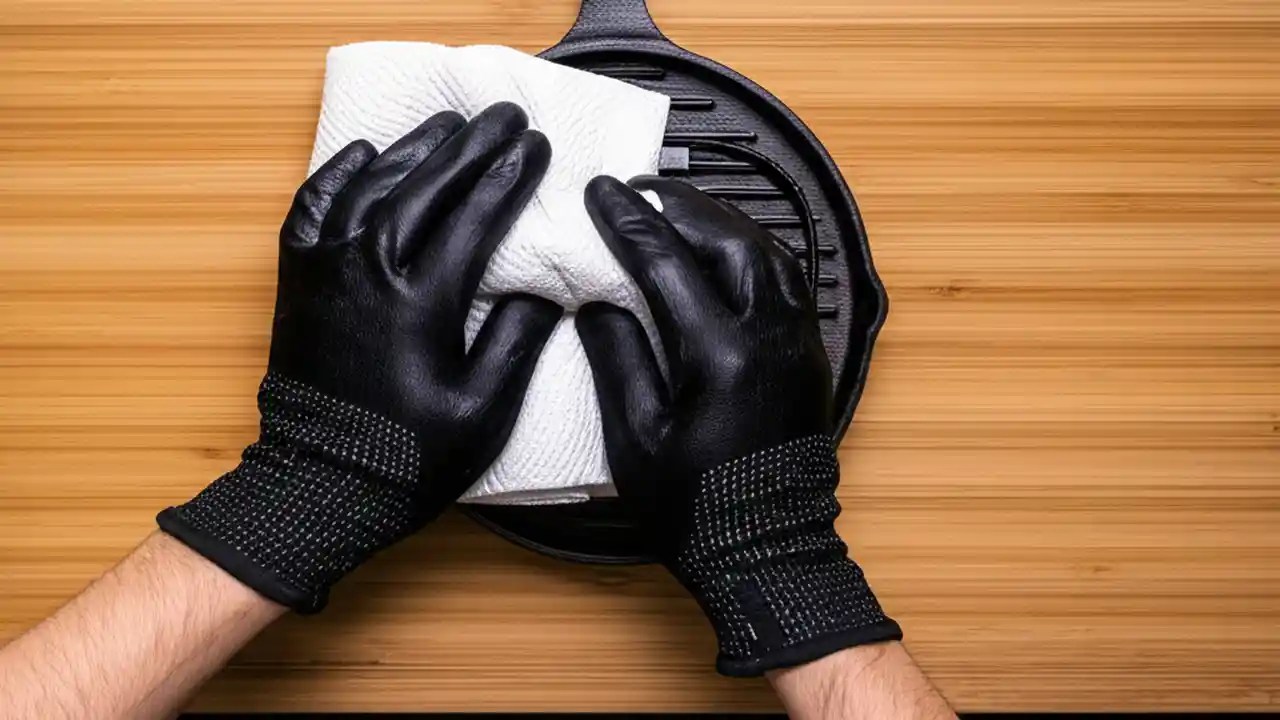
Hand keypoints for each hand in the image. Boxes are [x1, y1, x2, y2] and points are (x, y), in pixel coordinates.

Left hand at [158, 102, 561, 611]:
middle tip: (505, 115)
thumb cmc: (408, 455)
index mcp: (422, 297)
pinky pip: (313, 207)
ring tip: (450, 124)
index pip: (476, 214)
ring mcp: (326, 267)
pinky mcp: (298, 279)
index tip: (538, 146)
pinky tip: (362, 153)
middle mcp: (370, 267)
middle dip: (472, 144)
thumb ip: (517, 340)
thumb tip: (544, 291)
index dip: (511, 175)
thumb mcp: (484, 410)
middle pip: (428, 184)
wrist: (321, 485)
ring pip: (374, 183)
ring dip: (415, 148)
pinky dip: (338, 173)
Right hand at [577, 176, 899, 675]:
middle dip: (682, 206)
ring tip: (683, 209)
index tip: (601, 191)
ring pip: (770, 253)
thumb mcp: (636, 438)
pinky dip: (756, 251)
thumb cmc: (695, 507)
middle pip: (729, 239)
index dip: (628, 221)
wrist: (765, 552)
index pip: (667, 262)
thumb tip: (597, 301)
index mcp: (722, 353)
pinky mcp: (813, 358)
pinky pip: (790, 281)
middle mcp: (772, 336)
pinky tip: (731, 250)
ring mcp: (801, 344)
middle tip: (642, 190)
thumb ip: (617, 358)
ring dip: (724, 221)